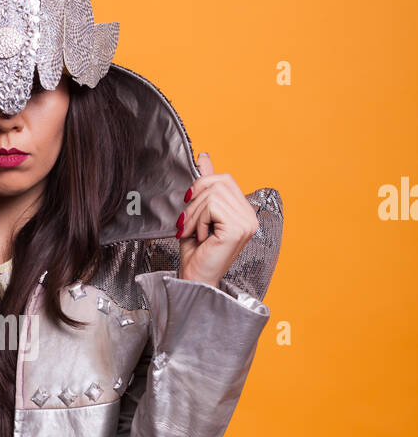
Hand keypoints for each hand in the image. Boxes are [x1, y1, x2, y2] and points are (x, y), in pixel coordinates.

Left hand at [176, 152, 258, 287]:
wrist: (194, 279)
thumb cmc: (195, 253)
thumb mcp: (197, 213)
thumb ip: (205, 187)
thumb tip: (204, 156)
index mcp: (244, 211)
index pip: (224, 179)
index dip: (201, 186)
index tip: (188, 206)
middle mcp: (250, 216)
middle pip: (218, 183)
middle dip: (195, 202)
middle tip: (186, 224)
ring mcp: (247, 222)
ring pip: (212, 194)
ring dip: (194, 214)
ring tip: (192, 233)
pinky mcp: (237, 228)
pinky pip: (211, 206)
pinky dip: (198, 221)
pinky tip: (201, 238)